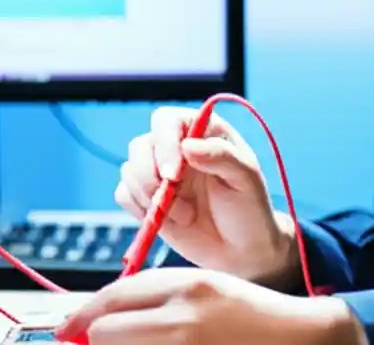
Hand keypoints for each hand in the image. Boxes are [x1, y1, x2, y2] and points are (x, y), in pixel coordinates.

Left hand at [53, 268, 365, 344]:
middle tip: (97, 344)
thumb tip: (95, 319)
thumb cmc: (248, 314)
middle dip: (97, 339)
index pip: (112, 298)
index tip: (67, 328)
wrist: (300, 338)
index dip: (81, 315)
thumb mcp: (199, 288)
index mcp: (185, 286)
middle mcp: (185, 320)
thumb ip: (151, 298)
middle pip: (106, 332)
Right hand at [115, 106, 297, 288]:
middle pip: (140, 146)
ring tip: (185, 215)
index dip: (164, 143)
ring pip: (128, 170)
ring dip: (150, 198)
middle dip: (149, 176)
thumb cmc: (249, 210)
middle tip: (170, 200)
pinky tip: (168, 221)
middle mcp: (175, 147)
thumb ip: (221, 156)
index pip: (166, 121)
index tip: (173, 174)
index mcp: (201, 131)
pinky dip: (139, 210)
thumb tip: (187, 146)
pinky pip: (124, 195)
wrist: (242, 251)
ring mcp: (158, 172)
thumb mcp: (246, 179)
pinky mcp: (145, 198)